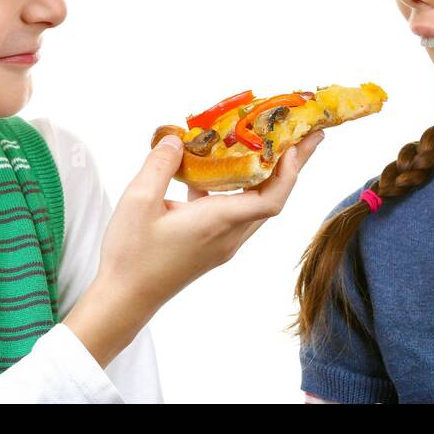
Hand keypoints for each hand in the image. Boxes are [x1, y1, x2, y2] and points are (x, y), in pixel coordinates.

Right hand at [99, 128, 325, 314]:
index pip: (270, 199)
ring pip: (256, 205)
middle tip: (310, 134)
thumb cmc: (131, 255)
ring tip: (275, 145)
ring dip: (269, 176)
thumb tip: (177, 139)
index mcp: (217, 222)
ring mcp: (222, 244)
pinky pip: (236, 212)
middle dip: (293, 165)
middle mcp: (228, 235)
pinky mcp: (212, 247)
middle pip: (273, 197)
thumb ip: (160, 165)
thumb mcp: (138, 201)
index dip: (289, 171)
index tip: (295, 144)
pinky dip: (239, 188)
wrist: (124, 299)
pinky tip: (219, 169)